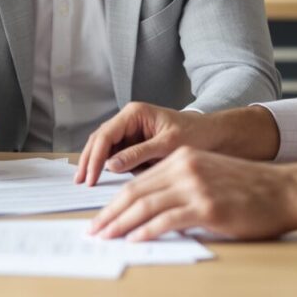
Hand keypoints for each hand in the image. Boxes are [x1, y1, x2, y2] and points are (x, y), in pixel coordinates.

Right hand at [75, 102, 279, 186]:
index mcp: (135, 113)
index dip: (95, 157)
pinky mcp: (135, 144)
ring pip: (104, 147)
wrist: (215, 135)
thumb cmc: (196, 134)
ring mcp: (130, 132)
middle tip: (81, 181)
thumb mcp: (169, 145)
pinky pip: (116, 155)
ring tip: (87, 182)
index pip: (105, 135)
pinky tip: (102, 180)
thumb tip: (112, 165)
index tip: (90, 176)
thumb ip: (139, 154)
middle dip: (89, 160)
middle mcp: (129, 120)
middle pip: (99, 140)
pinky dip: (108, 167)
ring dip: (96, 164)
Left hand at [89, 149, 296, 241]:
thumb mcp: (209, 176)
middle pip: (135, 192)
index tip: (102, 217)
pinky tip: (135, 240)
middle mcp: (185, 168)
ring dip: (121, 224)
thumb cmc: (250, 189)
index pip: (138, 181)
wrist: (284, 190)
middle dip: (110, 214)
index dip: (115, 201)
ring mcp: (195, 187)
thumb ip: (180, 186)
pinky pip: (167, 220)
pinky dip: (147, 232)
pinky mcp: (207, 207)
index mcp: (183, 159)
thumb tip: (151, 210)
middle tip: (94, 231)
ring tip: (107, 238)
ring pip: (146, 206)